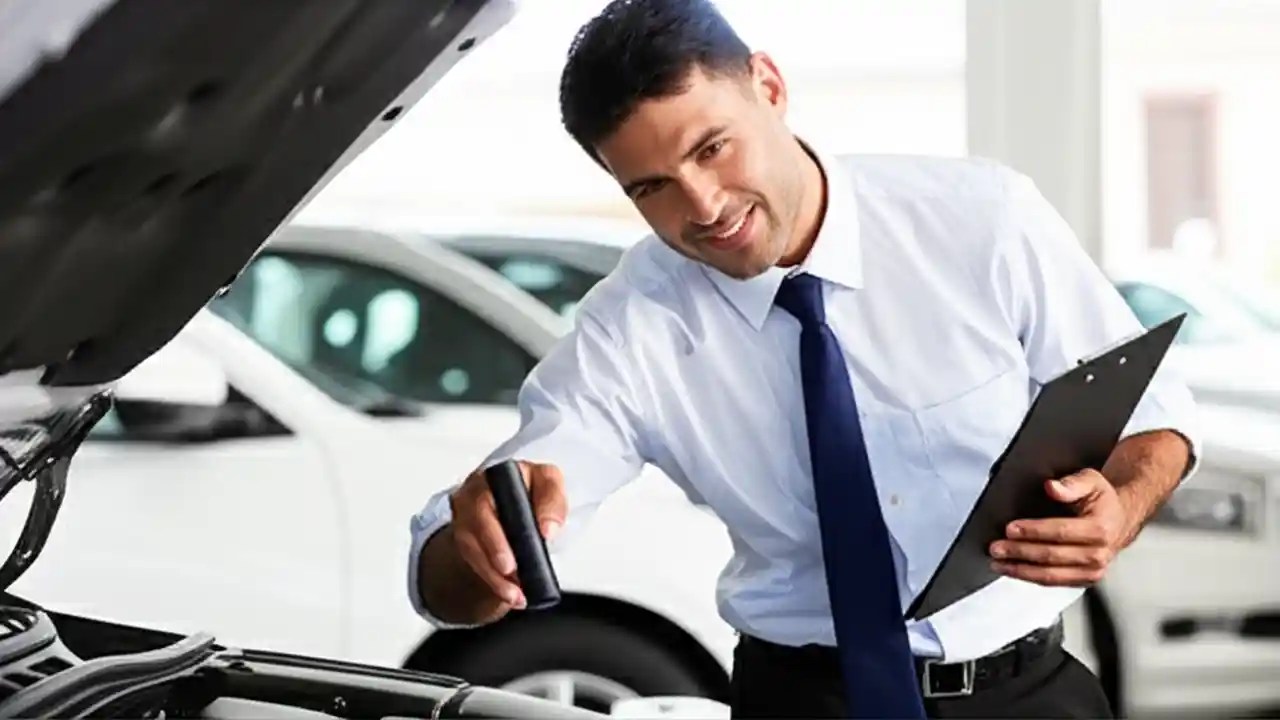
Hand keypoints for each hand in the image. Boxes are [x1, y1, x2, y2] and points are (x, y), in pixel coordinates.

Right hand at [448, 461, 566, 609]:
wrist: (514, 509)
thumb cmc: (533, 496)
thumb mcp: (552, 491)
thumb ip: (553, 505)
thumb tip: (547, 529)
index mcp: (506, 470)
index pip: (510, 481)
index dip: (524, 507)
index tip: (545, 533)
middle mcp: (480, 486)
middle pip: (480, 513)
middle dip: (495, 545)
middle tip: (511, 569)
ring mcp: (466, 511)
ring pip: (472, 542)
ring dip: (493, 572)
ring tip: (515, 593)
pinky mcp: (462, 534)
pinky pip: (471, 559)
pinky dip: (490, 580)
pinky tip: (507, 593)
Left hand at [989, 468, 1131, 586]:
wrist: (1118, 519)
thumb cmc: (1101, 500)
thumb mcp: (1091, 480)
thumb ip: (1072, 483)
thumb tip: (1052, 487)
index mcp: (1101, 529)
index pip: (1061, 532)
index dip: (1034, 531)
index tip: (1010, 529)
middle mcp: (1099, 554)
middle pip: (1052, 556)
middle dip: (1020, 552)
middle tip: (996, 547)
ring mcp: (1092, 571)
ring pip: (1051, 575)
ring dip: (1021, 570)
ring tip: (998, 562)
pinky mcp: (1083, 580)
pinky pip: (1053, 582)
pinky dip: (1030, 577)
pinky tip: (1013, 570)